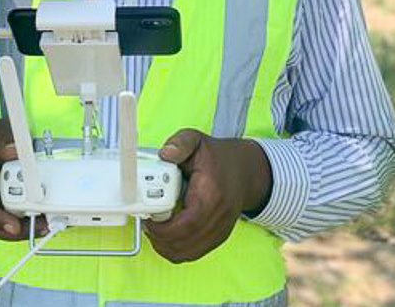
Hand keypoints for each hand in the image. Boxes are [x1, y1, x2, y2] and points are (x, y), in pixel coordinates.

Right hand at [0, 119, 44, 240]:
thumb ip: (4, 137)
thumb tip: (14, 148)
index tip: (14, 226)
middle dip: (19, 229)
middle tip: (44, 225)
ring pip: (4, 227)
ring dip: (27, 229)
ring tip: (50, 224)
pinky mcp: (2, 206)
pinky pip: (14, 220)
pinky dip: (29, 223)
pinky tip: (46, 219)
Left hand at [145, 129, 272, 262]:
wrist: (246, 171)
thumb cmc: (218, 158)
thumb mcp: (197, 140)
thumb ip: (179, 143)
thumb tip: (164, 154)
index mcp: (211, 193)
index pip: (187, 222)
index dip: (163, 227)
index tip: (148, 217)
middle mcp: (219, 215)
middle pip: (185, 241)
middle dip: (159, 238)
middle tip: (147, 224)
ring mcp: (221, 229)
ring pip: (188, 252)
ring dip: (166, 247)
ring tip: (155, 230)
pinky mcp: (218, 237)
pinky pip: (194, 253)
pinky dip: (177, 250)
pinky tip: (167, 236)